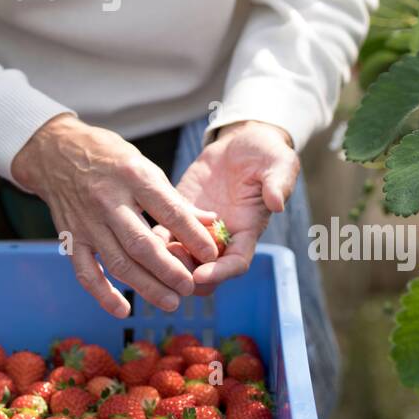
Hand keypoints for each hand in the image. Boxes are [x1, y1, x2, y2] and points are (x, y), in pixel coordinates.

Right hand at [11, 114, 220, 317]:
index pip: (168, 210)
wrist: (56, 152)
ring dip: (146, 287)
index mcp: (132, 176)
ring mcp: (86, 222)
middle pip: (141, 244)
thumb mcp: (144, 165)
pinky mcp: (70, 238)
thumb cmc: (109, 157)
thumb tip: (211, 222)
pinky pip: (85, 272)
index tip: (212, 254)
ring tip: (171, 301)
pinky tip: (123, 310)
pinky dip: (103, 294)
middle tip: (190, 287)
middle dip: (169, 270)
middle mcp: (107, 201)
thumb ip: (174, 198)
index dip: (192, 235)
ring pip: (118, 263)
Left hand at [155, 120, 298, 293]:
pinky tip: (138, 233)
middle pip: (204, 270)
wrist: (244, 142)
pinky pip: (164, 231)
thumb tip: (277, 203)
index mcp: (248, 231)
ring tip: (151, 251)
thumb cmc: (267, 155)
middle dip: (186, 273)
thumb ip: (278, 184)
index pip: (236, 263)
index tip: (200, 276)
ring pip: (181, 256)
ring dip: (166, 260)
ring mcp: (199, 226)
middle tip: (169, 265)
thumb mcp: (279, 165)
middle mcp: (222, 235)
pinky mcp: (179, 210)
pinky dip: (152, 238)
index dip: (220, 273)